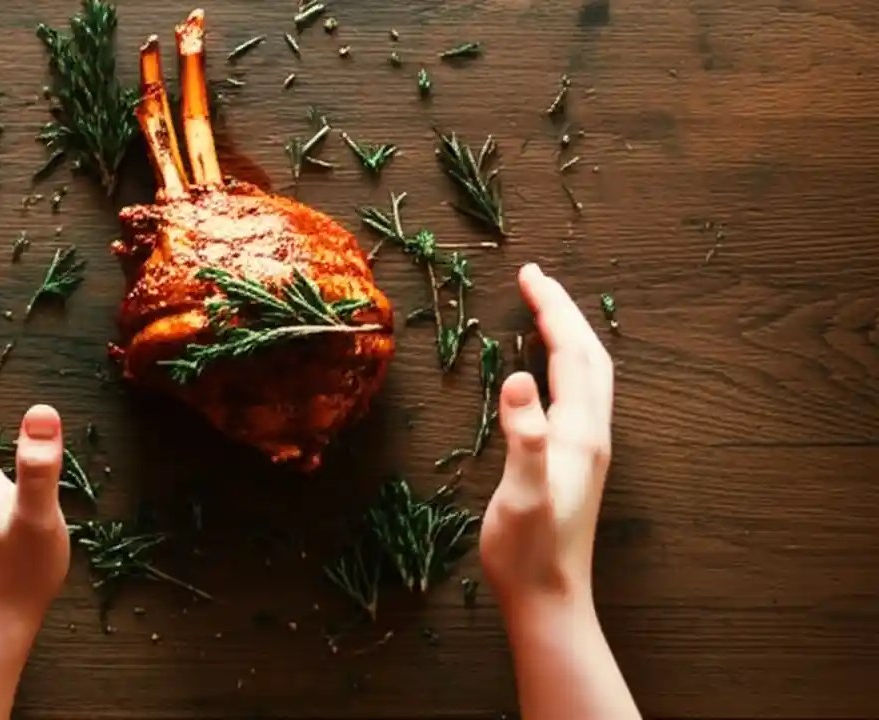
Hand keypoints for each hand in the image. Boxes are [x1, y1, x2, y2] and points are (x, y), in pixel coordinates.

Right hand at [479, 264, 613, 613]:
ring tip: (541, 310)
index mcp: (578, 433)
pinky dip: (563, 365)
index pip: (570, 354)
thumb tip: (516, 378)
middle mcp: (590, 434)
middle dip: (564, 312)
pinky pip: (576, 395)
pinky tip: (543, 370)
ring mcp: (586, 448)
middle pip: (588, 356)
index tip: (528, 274)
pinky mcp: (575, 462)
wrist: (549, 598)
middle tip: (534, 280)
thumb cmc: (529, 551)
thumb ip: (523, 437)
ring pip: (587, 375)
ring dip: (568, 335)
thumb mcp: (522, 494)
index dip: (551, 310)